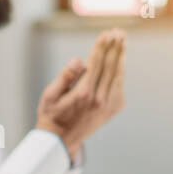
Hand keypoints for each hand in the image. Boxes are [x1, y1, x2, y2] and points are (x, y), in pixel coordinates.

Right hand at [36, 28, 125, 159]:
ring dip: (121, 57)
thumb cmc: (51, 115)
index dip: (102, 47)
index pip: (96, 64)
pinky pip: (119, 86)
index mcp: (83, 94)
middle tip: (118, 32)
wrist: (61, 141)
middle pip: (111, 67)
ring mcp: (108, 106)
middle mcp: (98, 100)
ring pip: (118, 76)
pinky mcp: (112, 110)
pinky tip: (120, 61)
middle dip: (115, 47)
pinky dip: (120, 72)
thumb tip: (79, 59)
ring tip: (122, 42)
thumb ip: (65, 76)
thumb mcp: (50, 95)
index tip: (107, 33)